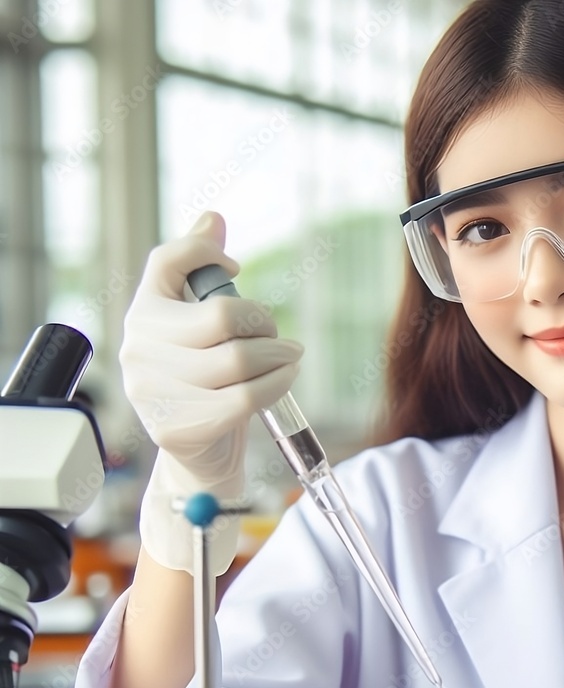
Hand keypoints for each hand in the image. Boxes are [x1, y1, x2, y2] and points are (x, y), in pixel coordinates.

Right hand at [120, 212, 302, 573]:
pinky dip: (277, 384)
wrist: (198, 455)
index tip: (237, 270)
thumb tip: (213, 218)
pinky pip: (245, 396)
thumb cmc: (205, 383)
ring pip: (238, 359)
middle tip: (280, 337)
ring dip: (278, 356)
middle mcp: (138, 348)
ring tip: (289, 357)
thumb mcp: (200, 327)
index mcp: (142, 314)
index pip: (169, 262)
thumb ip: (200, 270)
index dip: (208, 255)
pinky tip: (283, 378)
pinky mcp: (179, 426)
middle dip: (264, 323)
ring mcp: (154, 390)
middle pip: (222, 316)